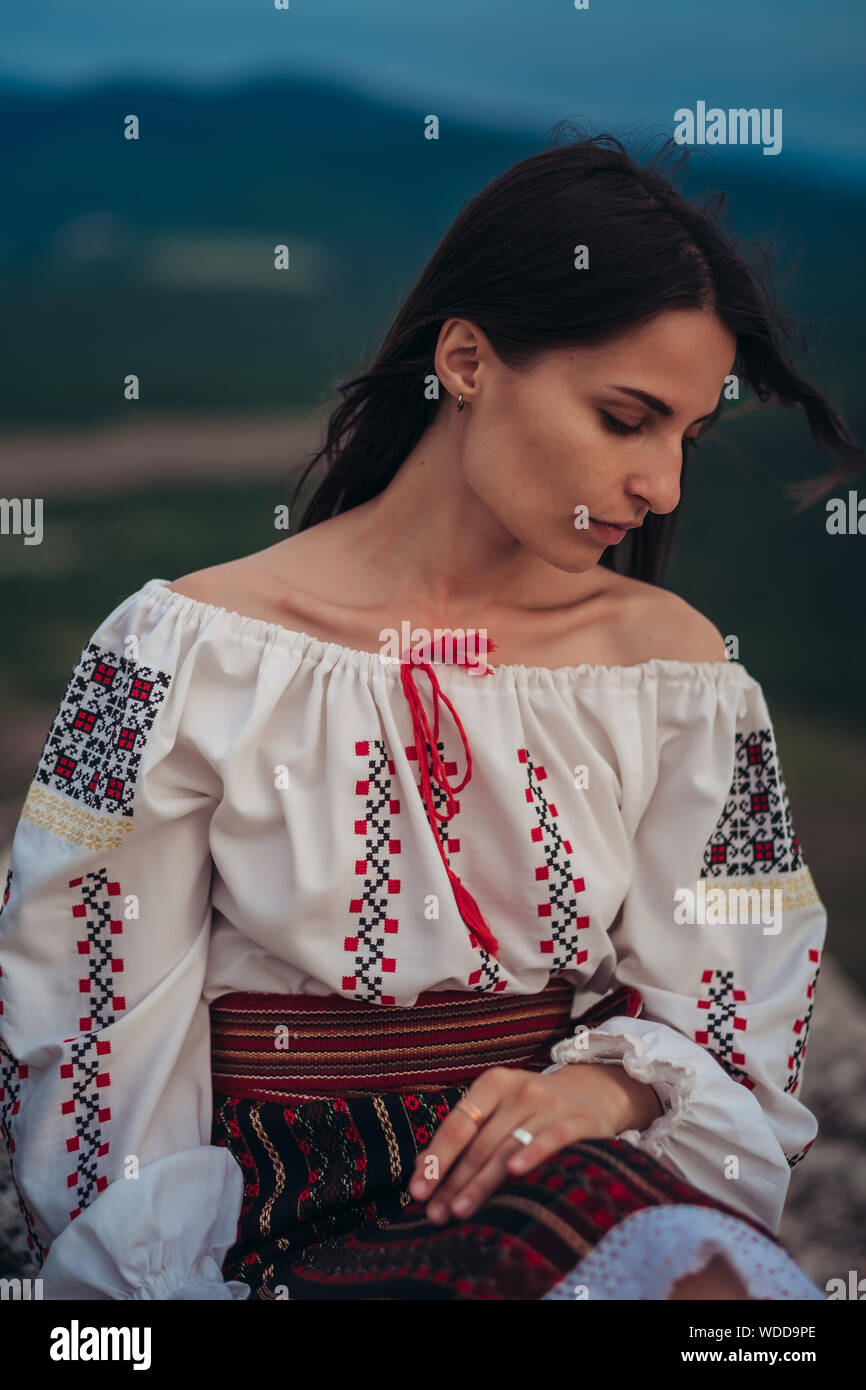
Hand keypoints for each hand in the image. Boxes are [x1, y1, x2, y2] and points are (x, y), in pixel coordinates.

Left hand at [408, 1062, 661, 1223]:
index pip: (458, 1124)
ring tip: (460, 1210)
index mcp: (494, 1083)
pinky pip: (552, 1139)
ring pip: (508, 1148)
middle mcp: (520, 1090)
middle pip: (480, 1143)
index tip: (417, 1190)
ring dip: (482, 1182)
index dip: (437, 1158)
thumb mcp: (500, 1109)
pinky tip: (516, 1174)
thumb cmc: (533, 1109)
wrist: (594, 1091)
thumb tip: (424, 1170)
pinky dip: (534, 1155)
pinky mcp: (579, 1121)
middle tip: (435, 1214)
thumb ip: (467, 1135)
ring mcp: (550, 1104)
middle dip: (454, 1181)